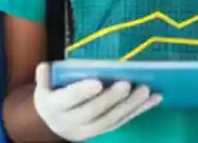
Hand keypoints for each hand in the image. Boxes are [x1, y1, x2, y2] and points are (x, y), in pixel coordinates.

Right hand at [32, 63, 160, 140]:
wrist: (53, 124)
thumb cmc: (52, 97)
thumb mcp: (43, 88)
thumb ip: (44, 78)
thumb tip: (44, 66)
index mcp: (54, 109)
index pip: (69, 101)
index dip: (82, 92)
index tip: (97, 82)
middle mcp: (72, 123)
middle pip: (93, 112)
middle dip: (111, 99)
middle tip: (127, 83)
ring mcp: (89, 130)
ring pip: (112, 120)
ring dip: (130, 106)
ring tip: (146, 90)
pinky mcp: (104, 132)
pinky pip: (123, 122)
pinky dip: (139, 110)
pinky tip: (154, 99)